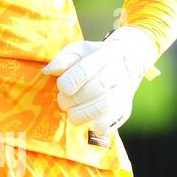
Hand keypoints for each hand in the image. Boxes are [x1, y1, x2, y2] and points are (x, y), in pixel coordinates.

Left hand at [42, 25, 158, 129]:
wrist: (127, 63)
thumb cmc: (95, 58)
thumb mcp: (79, 50)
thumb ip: (63, 58)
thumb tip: (48, 71)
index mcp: (104, 56)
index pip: (85, 69)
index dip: (69, 81)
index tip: (62, 87)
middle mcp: (116, 73)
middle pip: (94, 89)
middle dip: (72, 99)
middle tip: (64, 101)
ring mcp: (123, 91)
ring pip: (104, 106)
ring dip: (82, 114)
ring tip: (73, 114)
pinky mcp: (125, 108)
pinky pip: (113, 121)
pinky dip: (99, 126)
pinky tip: (90, 124)